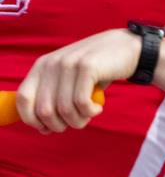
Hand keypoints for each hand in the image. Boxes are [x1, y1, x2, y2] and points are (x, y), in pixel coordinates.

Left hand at [14, 28, 140, 132]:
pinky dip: (90, 112)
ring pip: (65, 109)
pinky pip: (82, 103)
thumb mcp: (69, 81)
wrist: (128, 47)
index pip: (23, 99)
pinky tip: (98, 108)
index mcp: (41, 66)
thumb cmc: (98, 70)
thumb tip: (43, 129)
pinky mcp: (88, 67)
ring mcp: (69, 64)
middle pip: (44, 110)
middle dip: (60, 125)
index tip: (48, 127)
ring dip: (79, 120)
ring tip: (89, 115)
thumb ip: (54, 100)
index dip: (32, 119)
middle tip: (75, 122)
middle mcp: (51, 64)